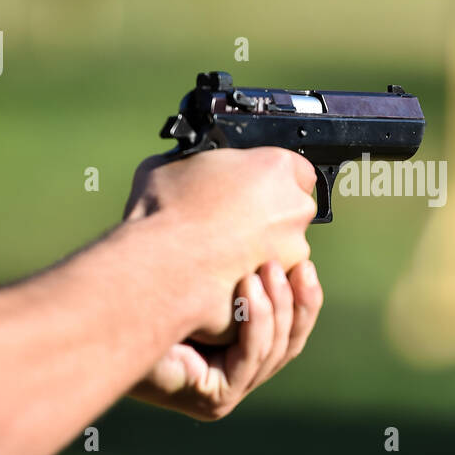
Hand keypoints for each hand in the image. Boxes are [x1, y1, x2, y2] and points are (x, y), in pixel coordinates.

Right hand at [123, 147, 317, 341]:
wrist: (158, 266)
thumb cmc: (164, 211)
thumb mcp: (175, 164)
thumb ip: (204, 164)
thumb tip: (195, 170)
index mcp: (276, 167)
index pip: (296, 171)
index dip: (272, 181)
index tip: (252, 190)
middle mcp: (295, 207)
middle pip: (292, 211)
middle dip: (268, 217)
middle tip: (231, 223)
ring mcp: (293, 251)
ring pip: (285, 249)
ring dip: (260, 251)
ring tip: (218, 254)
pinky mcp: (281, 290)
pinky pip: (271, 283)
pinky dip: (251, 280)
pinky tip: (220, 277)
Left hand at [130, 259, 322, 419]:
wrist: (100, 323)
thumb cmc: (143, 296)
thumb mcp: (209, 281)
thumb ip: (240, 274)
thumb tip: (277, 247)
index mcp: (236, 354)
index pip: (288, 333)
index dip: (304, 302)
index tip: (306, 265)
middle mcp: (234, 379)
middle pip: (289, 345)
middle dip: (299, 305)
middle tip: (300, 265)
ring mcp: (226, 394)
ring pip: (274, 352)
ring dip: (277, 308)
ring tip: (265, 270)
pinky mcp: (215, 401)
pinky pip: (249, 359)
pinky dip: (255, 323)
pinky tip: (249, 290)